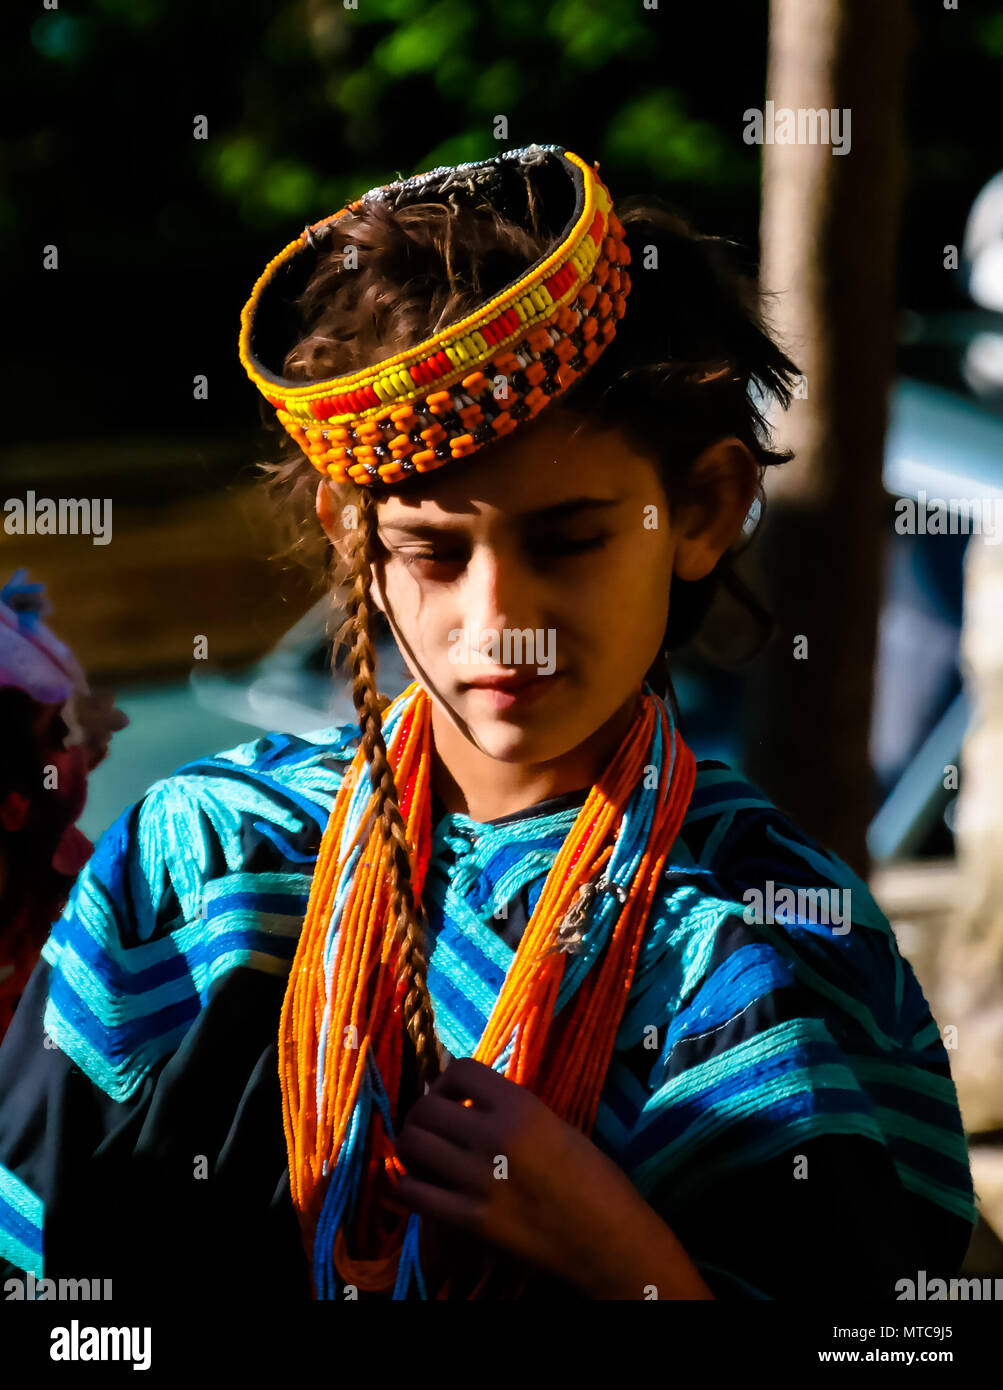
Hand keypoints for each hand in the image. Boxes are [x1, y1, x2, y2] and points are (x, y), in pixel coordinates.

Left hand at [393, 1056, 710, 1297]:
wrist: (611, 1242)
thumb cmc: (596, 1181)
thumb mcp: (556, 1126)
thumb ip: (511, 1111)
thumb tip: (467, 1103)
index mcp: (521, 1106)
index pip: (460, 1070)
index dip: (448, 1080)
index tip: (452, 1096)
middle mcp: (494, 1134)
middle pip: (426, 1106)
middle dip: (423, 1113)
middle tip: (434, 1127)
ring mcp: (478, 1179)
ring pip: (413, 1143)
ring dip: (412, 1145)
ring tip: (425, 1154)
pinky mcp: (470, 1219)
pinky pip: (414, 1192)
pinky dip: (408, 1184)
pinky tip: (420, 1184)